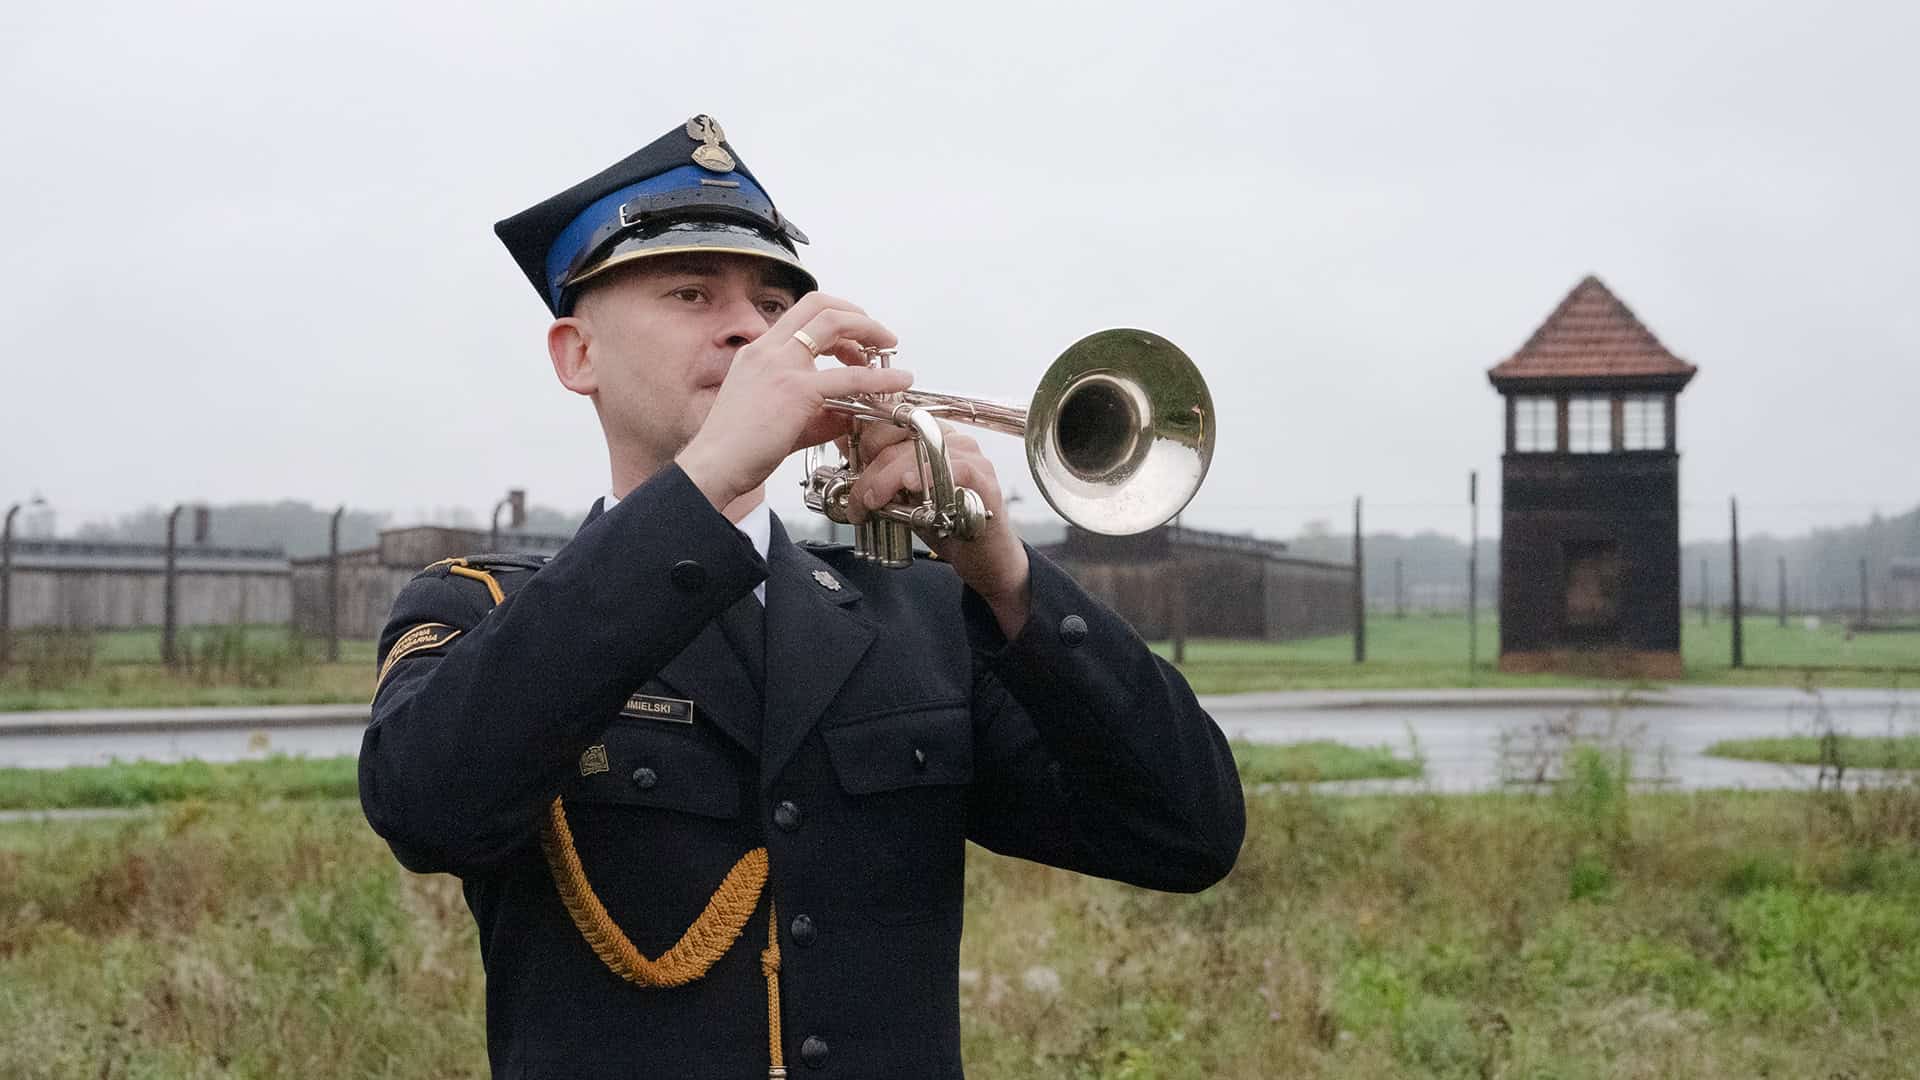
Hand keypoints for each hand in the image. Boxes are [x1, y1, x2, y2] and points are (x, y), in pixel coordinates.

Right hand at [676, 294, 908, 510]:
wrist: (714, 465)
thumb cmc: (738, 448)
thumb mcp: (779, 417)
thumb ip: (817, 411)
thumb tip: (851, 412)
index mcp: (759, 352)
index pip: (802, 313)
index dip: (836, 317)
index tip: (855, 337)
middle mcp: (768, 350)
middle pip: (820, 306)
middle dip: (857, 315)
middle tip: (880, 336)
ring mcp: (781, 366)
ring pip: (834, 325)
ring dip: (869, 331)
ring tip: (889, 349)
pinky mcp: (796, 391)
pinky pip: (850, 377)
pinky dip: (880, 377)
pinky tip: (898, 381)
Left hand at [845, 420, 1031, 635]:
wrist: (985, 559)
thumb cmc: (946, 526)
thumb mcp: (903, 496)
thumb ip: (880, 474)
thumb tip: (845, 453)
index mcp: (936, 437)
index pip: (896, 419)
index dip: (868, 438)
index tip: (852, 467)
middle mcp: (954, 441)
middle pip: (903, 436)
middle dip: (871, 468)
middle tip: (857, 500)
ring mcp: (972, 457)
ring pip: (920, 451)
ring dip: (887, 478)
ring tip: (872, 504)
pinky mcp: (983, 480)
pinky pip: (953, 467)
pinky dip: (925, 476)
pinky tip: (910, 487)